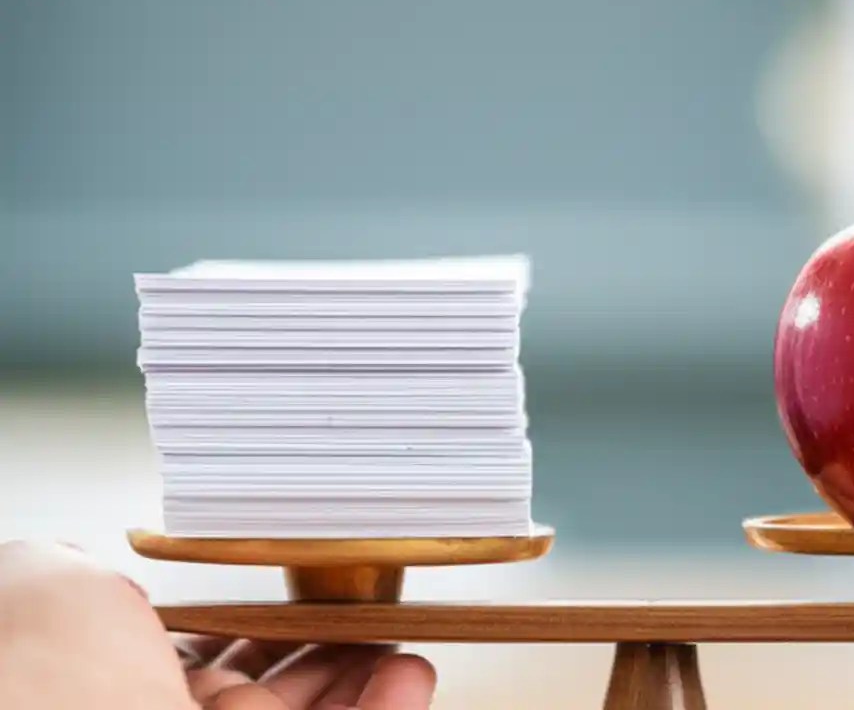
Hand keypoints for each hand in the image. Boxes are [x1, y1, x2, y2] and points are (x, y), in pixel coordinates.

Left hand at [0, 541, 435, 708]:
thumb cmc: (44, 679)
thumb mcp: (48, 584)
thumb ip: (75, 566)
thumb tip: (84, 557)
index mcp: (122, 680)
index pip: (211, 648)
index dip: (262, 616)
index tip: (304, 588)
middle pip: (279, 681)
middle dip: (332, 641)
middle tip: (371, 607)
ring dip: (371, 670)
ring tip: (405, 636)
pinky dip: (391, 706)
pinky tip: (410, 674)